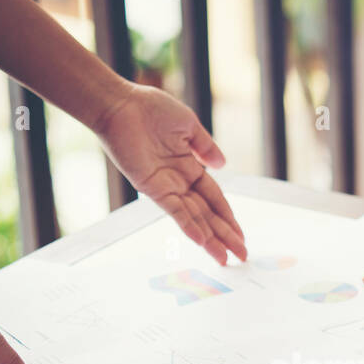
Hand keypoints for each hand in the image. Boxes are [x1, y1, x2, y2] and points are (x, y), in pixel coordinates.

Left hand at [96, 82, 245, 264]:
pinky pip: (175, 211)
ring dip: (211, 239)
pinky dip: (189, 226)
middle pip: (208, 214)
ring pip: (195, 218)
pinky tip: (203, 241)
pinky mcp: (153, 188)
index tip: (240, 234)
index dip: (228, 216)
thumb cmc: (150, 109)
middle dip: (225, 235)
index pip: (214, 198)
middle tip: (242, 255)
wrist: (121, 106)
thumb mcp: (188, 125)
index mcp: (190, 166)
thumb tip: (223, 165)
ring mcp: (166, 187)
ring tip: (225, 258)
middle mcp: (179, 182)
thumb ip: (206, 147)